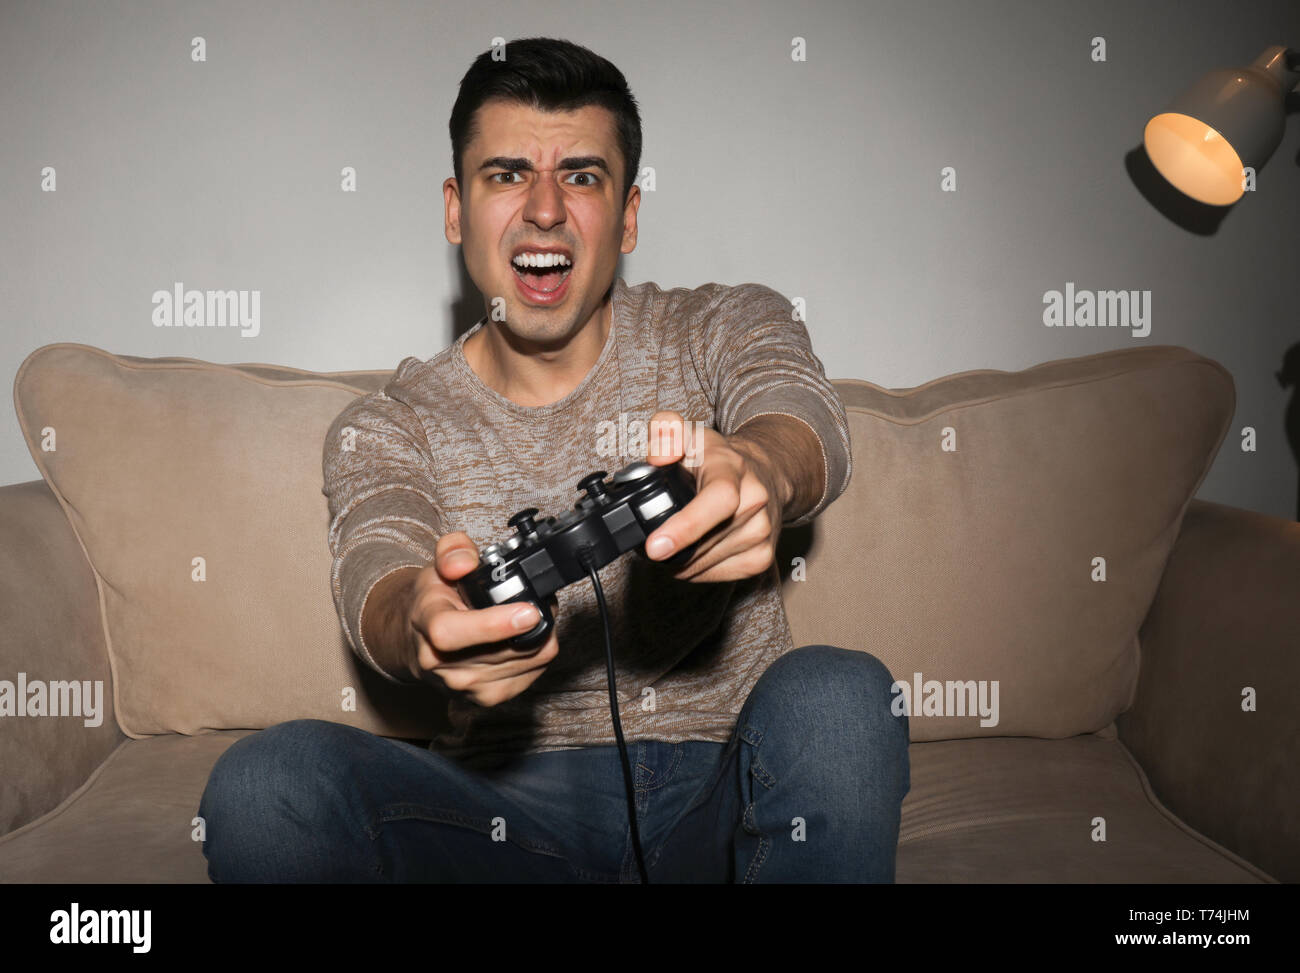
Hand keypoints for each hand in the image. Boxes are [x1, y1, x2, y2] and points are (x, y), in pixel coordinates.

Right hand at [405, 531, 558, 706]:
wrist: (417, 642)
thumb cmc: (433, 602)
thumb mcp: (437, 565)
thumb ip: (452, 551)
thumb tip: (466, 562)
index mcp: (428, 624)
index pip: (453, 634)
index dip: (495, 625)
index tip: (528, 612)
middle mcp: (442, 663)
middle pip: (503, 650)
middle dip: (533, 622)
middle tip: (539, 600)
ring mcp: (465, 686)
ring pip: (525, 662)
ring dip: (539, 636)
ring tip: (529, 616)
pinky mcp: (486, 698)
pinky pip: (531, 674)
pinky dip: (538, 654)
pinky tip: (525, 638)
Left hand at [641, 410, 789, 582]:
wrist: (765, 474)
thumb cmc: (717, 458)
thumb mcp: (687, 433)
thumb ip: (665, 431)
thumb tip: (658, 458)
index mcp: (733, 469)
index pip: (718, 500)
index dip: (686, 527)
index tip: (655, 546)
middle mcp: (755, 501)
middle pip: (701, 542)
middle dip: (668, 548)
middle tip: (651, 538)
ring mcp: (762, 533)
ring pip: (703, 564)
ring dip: (679, 560)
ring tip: (673, 540)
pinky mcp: (762, 558)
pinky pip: (715, 575)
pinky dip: (695, 569)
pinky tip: (693, 550)